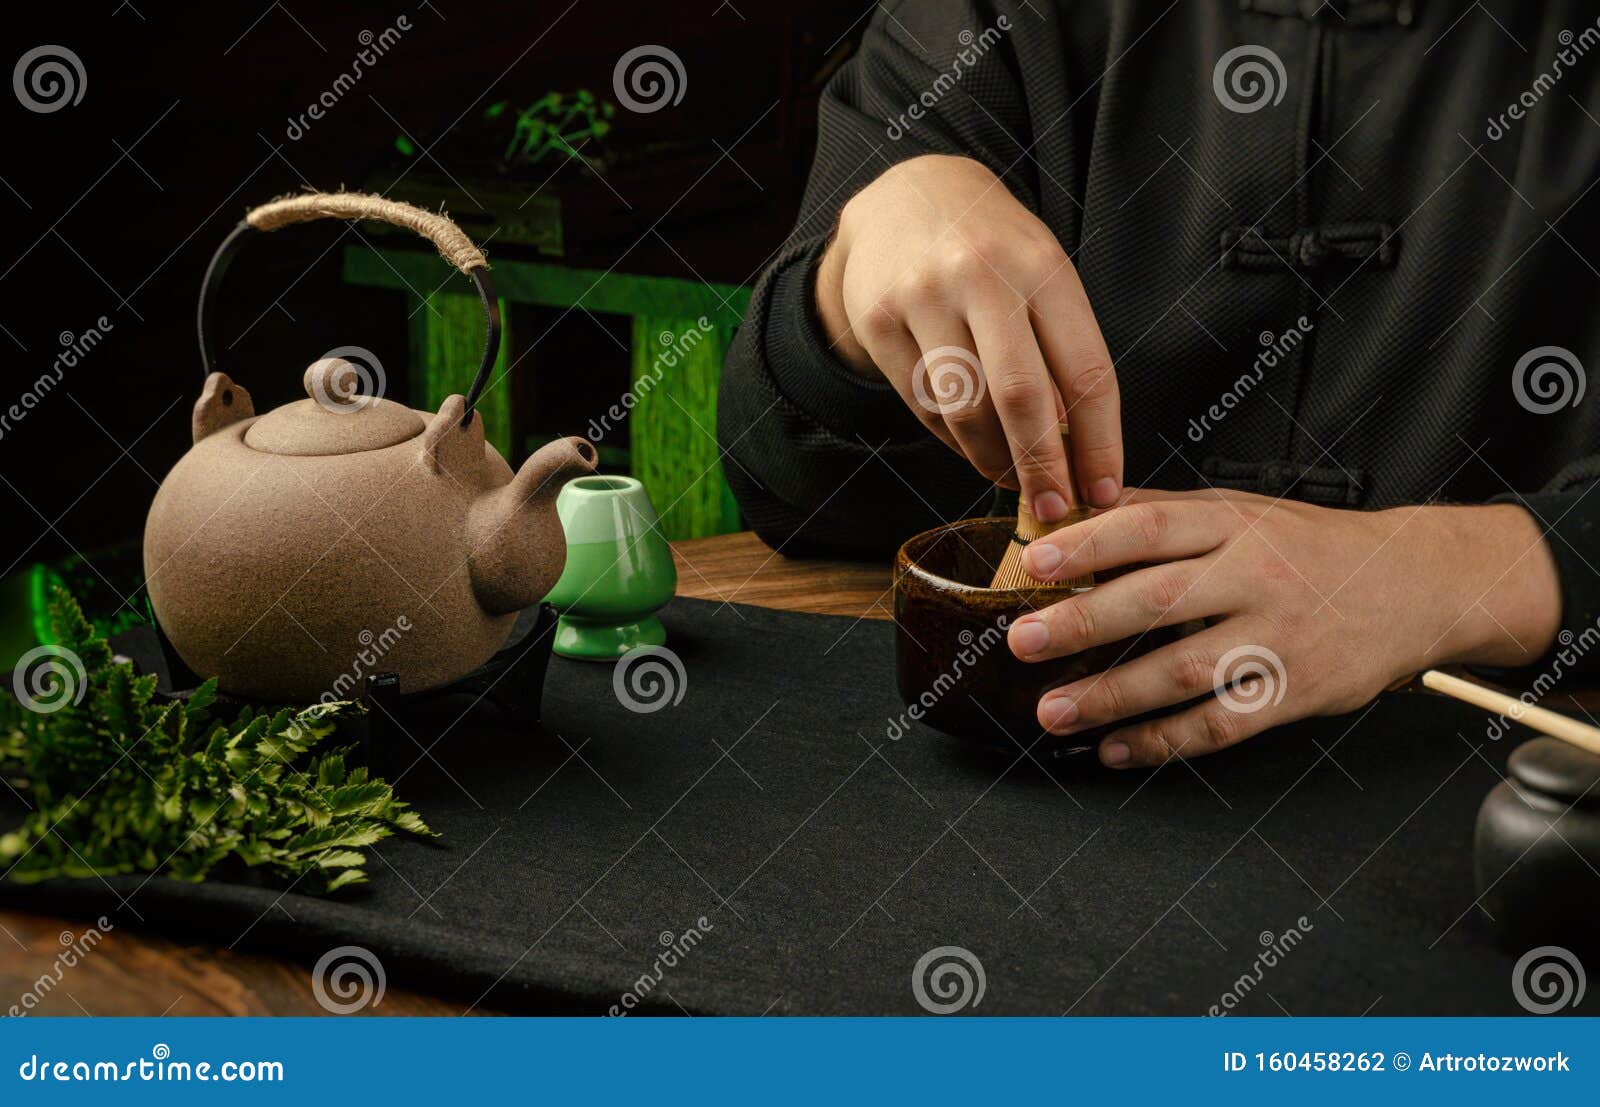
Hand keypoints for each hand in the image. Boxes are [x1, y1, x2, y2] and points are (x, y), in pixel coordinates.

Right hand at [814, 154, 1122, 516]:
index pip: (1086, 371)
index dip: (1099, 443)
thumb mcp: (1042, 276)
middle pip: (1021, 399)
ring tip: (1010, 477)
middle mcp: (982, 275)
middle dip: (1043, 469)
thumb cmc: (993, 249)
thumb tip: (1079, 453)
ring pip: (965, 411)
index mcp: (1042, 267)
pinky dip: (953, 438)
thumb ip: (1063, 352)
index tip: (1103, 491)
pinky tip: (971, 443)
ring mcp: (923, 296)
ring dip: (993, 460)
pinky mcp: (877, 320)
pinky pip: (923, 405)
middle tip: (1053, 511)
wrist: (906, 197)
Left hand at [1004, 490, 1561, 767]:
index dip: (1089, 544)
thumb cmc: (1314, 547)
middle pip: (1156, 600)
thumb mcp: (1244, 510)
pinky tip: (1116, 749)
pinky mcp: (1295, 691)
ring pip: (1182, 670)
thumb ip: (1166, 513)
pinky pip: (1220, 723)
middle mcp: (1254, 577)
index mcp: (1235, 525)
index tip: (1035, 563)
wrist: (1417, 584)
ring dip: (1111, 695)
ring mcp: (1277, 637)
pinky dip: (1164, 741)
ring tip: (1054, 710)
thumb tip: (1080, 508)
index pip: (1150, 528)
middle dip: (1083, 623)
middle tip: (1024, 642)